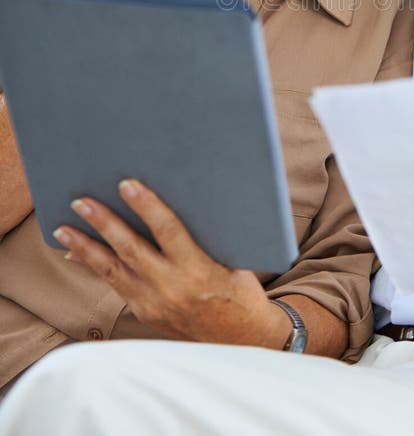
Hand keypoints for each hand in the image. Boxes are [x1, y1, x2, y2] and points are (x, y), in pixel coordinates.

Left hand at [53, 179, 288, 345]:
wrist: (239, 339)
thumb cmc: (240, 291)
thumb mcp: (232, 259)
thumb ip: (206, 236)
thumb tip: (181, 200)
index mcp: (199, 270)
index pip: (168, 230)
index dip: (146, 206)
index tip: (127, 184)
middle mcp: (172, 288)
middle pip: (130, 249)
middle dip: (104, 223)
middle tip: (82, 202)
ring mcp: (154, 304)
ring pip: (113, 270)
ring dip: (86, 247)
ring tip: (64, 228)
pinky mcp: (145, 313)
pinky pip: (115, 285)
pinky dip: (94, 266)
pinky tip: (76, 253)